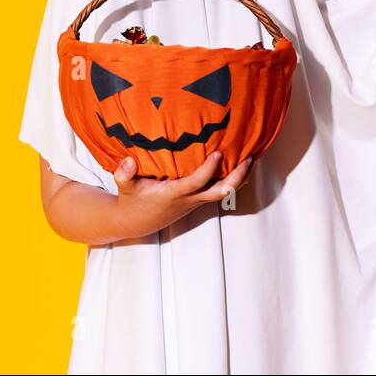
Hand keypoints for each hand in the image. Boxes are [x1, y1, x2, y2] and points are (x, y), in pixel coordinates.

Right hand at [111, 151, 251, 238]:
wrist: (137, 222)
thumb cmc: (132, 200)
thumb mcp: (124, 186)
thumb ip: (124, 174)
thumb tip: (127, 161)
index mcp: (173, 194)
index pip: (195, 183)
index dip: (208, 170)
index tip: (218, 153)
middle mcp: (189, 199)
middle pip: (220, 192)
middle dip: (236, 177)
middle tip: (248, 157)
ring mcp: (196, 201)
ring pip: (225, 192)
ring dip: (239, 178)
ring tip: (252, 158)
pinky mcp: (198, 200)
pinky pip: (221, 191)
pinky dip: (233, 180)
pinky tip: (240, 165)